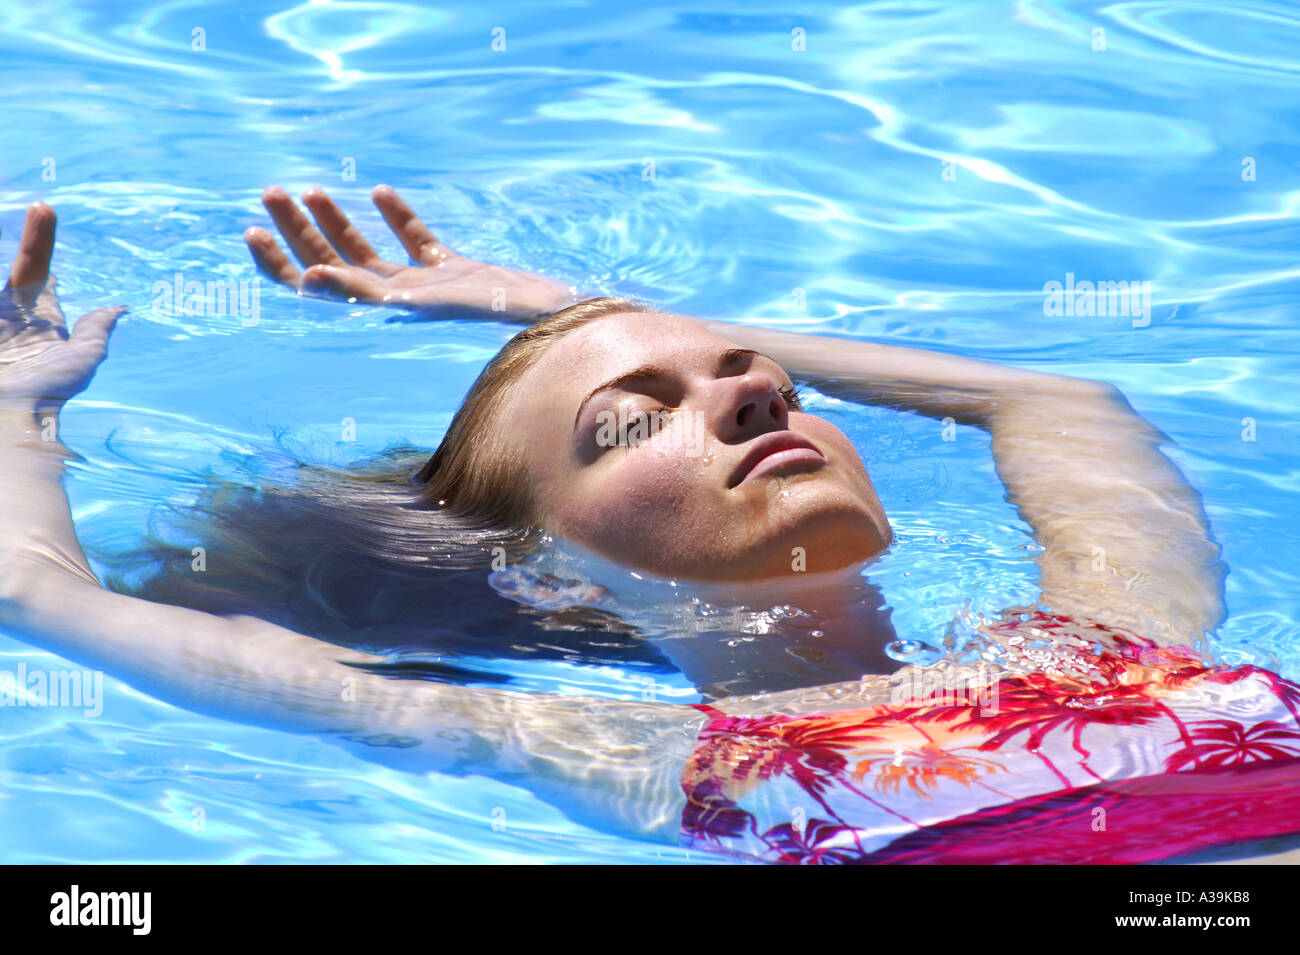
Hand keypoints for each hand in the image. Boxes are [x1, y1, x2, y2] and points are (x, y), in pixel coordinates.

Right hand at [0, 203, 123, 411]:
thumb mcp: (82, 359)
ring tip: (38, 214)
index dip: (39, 241)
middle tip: (41, 207)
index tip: (44, 208)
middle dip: (30, 239)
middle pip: (17, 269)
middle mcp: (7, 315)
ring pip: (3, 287)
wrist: (6, 418)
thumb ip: (96, 331)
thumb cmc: (48, 391)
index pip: (35, 268)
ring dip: (24, 252)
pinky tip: (4, 267)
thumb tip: (121, 308)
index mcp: (33, 316)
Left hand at [245, 185, 576, 319]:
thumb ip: (365, 292)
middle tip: (270, 193)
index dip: (280, 263)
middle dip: (297, 229)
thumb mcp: (421, 302)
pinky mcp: (455, 272)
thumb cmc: (494, 318)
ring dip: (336, 221)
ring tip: (308, 189)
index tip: (253, 232)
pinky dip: (399, 218)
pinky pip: (419, 243)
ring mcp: (426, 287)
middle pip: (333, 263)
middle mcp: (398, 301)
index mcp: (384, 311)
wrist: (554, 319)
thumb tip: (306, 279)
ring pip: (368, 252)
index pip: (317, 287)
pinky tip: (383, 193)